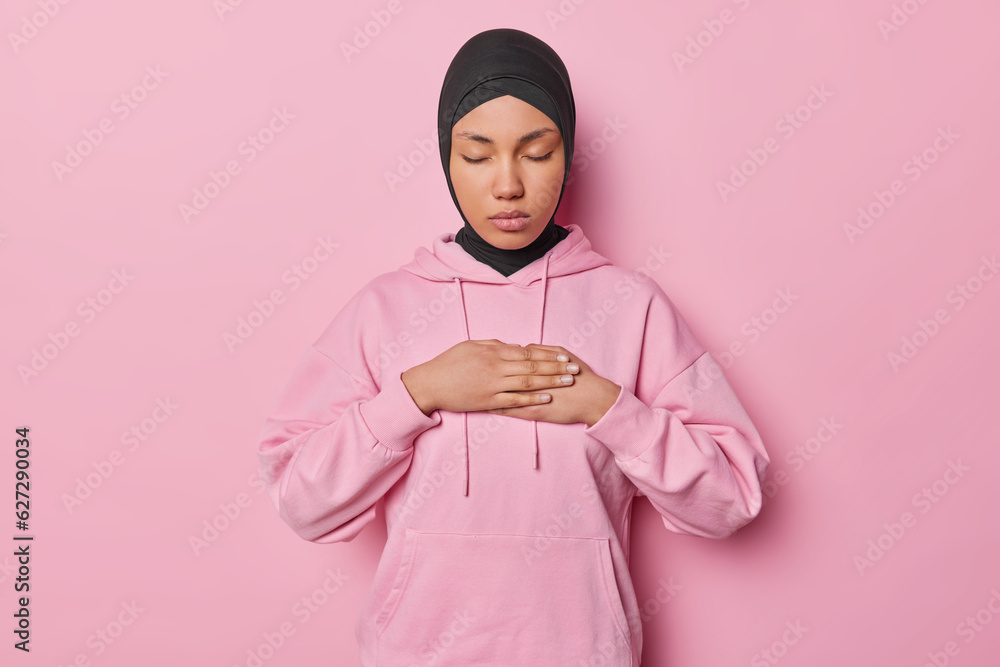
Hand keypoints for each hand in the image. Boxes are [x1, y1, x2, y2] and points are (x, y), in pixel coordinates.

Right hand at [400, 339, 583, 415]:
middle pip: (533, 366)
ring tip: (567, 382)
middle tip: (574, 369)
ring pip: (528, 382)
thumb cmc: (449, 362)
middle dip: (556, 368)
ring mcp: (493, 385)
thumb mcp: (471, 345)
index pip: (528, 352)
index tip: (564, 355)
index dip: (548, 354)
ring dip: (550, 382)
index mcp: (493, 351)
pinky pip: (515, 400)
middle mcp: (496, 367)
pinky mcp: (488, 401)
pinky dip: (532, 398)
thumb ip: (494, 344)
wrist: (430, 384)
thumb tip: (513, 346)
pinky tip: (548, 397)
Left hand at [481, 344, 620, 426]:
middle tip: (465, 370)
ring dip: (484, 391)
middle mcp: (529, 379)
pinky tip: (482, 407)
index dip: (490, 357)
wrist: (593, 397)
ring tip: (467, 389)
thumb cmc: (579, 375)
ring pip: (500, 393)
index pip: (507, 358)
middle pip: (499, 374)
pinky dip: (494, 408)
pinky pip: (508, 410)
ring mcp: (529, 396)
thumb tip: (525, 345)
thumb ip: (542, 349)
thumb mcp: (562, 355)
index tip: (475, 356)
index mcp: (534, 363)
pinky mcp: (532, 412)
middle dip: (481, 373)